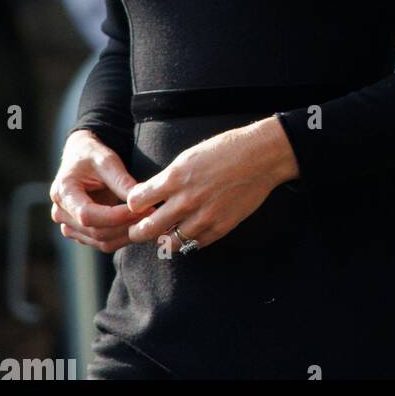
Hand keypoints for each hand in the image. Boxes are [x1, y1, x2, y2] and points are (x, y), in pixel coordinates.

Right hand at [50, 130, 140, 253]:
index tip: (142, 208)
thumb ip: (121, 181)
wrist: (80, 158)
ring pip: (101, 242)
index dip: (116, 216)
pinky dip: (122, 237)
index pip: (87, 215)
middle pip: (96, 231)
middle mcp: (61, 213)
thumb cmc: (93, 156)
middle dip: (126, 225)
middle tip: (153, 214)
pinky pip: (103, 243)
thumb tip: (140, 199)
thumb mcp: (107, 161)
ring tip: (149, 220)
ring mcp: (68, 226)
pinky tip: (139, 225)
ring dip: (127, 234)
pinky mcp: (80, 233)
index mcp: (63, 192)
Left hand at [122, 118, 298, 253]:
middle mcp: (185, 201)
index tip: (136, 206)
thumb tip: (151, 196)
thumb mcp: (190, 157)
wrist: (261, 157)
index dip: (133, 205)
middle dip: (138, 231)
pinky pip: (194, 245)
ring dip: (163, 239)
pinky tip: (189, 232)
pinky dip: (188, 241)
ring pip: (169, 243)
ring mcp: (203, 217)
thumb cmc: (225, 150)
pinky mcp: (220, 228)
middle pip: (146, 230)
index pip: (135, 203)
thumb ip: (168, 179)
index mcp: (175, 178)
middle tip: (138, 230)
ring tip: (164, 234)